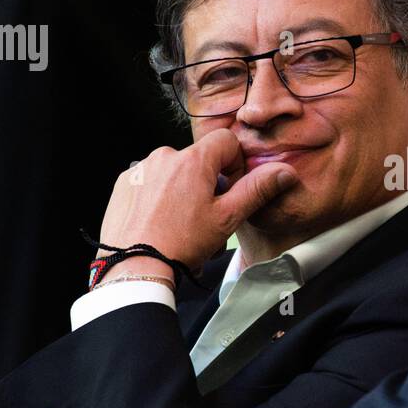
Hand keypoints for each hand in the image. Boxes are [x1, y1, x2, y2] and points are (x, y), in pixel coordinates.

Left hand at [96, 129, 296, 274]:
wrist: (136, 267)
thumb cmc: (181, 244)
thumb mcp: (227, 218)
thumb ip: (257, 189)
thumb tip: (284, 171)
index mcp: (194, 160)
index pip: (226, 141)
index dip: (234, 163)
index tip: (229, 189)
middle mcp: (165, 156)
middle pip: (198, 158)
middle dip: (207, 181)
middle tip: (206, 214)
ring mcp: (141, 169)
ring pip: (174, 170)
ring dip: (182, 188)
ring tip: (181, 222)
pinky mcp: (124, 183)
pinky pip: (149, 180)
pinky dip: (158, 195)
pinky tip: (160, 220)